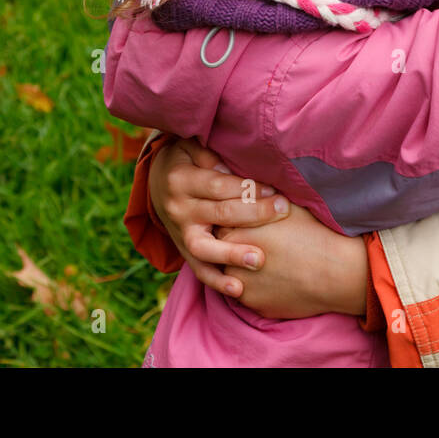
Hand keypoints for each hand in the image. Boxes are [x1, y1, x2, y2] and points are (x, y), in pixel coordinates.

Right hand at [149, 137, 288, 298]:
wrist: (155, 183)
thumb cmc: (184, 161)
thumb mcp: (190, 147)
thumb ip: (211, 155)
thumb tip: (233, 169)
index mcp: (181, 179)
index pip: (219, 186)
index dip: (247, 188)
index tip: (274, 189)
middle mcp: (178, 208)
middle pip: (220, 214)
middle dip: (254, 213)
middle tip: (283, 211)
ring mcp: (180, 233)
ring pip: (205, 248)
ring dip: (232, 255)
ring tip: (258, 260)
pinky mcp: (183, 250)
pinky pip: (198, 269)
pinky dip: (217, 281)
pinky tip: (238, 289)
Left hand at [219, 207, 369, 318]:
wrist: (337, 271)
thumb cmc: (313, 232)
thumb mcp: (283, 205)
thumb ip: (256, 199)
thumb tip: (244, 187)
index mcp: (233, 231)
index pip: (218, 223)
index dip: (232, 220)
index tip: (243, 219)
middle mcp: (229, 261)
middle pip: (219, 251)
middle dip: (233, 245)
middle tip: (254, 241)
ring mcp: (241, 287)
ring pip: (232, 276)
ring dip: (242, 269)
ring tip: (268, 261)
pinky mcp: (254, 306)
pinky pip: (250, 294)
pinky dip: (259, 287)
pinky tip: (277, 278)